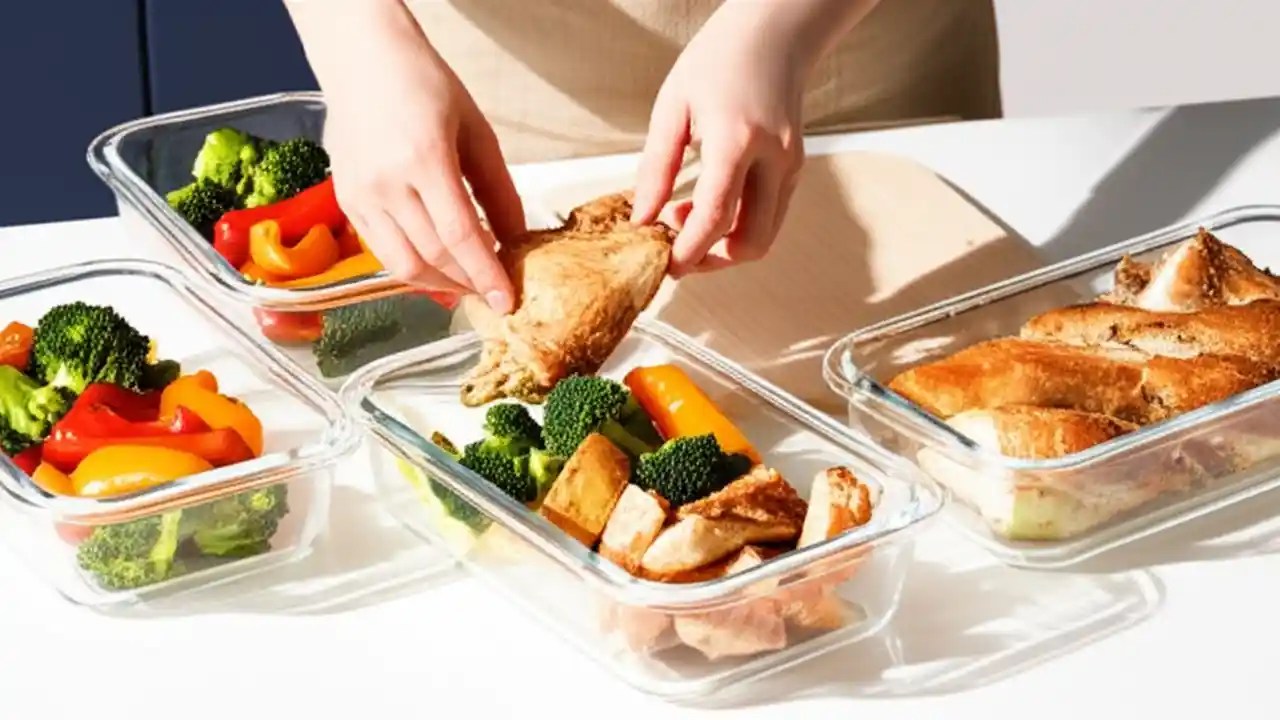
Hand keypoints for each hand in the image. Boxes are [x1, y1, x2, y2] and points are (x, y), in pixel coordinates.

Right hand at [293, 0, 523, 312]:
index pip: (459, 236)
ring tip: (468, 281)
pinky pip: (382, 251)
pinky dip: (414, 265)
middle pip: (433, 257)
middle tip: (495, 290)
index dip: (486, 275)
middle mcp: (385, 182)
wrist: (363, 62)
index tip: (507, 301)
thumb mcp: (476, 132)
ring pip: (403, 265)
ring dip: (440, 283)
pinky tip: (438, 263)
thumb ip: (498, 190)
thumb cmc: (425, 87)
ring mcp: (360, 195)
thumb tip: (517, 241)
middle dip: (469, 282)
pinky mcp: (346, 202)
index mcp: (423, 158)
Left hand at [630, 7, 806, 276]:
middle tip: (674, 251)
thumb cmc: (720, 59)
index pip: (716, 217)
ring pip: (764, 237)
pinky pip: (769, 217)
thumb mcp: (673, 106)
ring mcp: (791, 167)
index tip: (664, 265)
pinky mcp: (795, 171)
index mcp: (738, 139)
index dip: (689, 251)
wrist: (775, 34)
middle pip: (751, 242)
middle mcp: (774, 159)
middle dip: (711, 260)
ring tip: (683, 219)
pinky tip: (706, 205)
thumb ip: (656, 166)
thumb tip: (642, 216)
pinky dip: (738, 226)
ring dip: (723, 245)